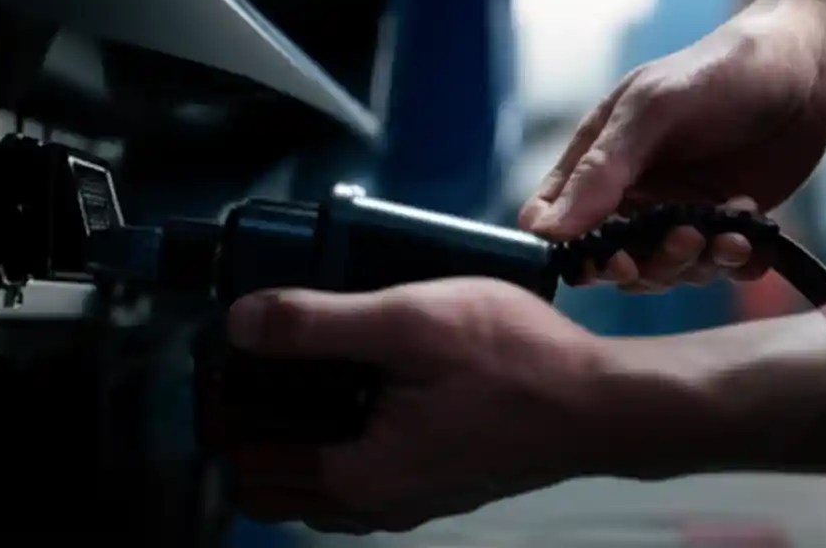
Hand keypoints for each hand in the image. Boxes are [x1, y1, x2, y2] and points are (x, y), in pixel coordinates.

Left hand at [224, 278, 613, 532]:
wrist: (604, 404)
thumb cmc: (519, 364)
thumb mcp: (408, 322)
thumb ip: (317, 324)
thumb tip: (242, 324)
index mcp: (357, 476)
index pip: (249, 466)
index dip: (225, 415)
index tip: (221, 366)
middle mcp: (377, 503)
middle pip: (278, 484)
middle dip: (251, 433)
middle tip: (252, 368)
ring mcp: (410, 498)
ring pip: (320, 484)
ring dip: (297, 439)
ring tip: (298, 374)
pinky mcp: (438, 481)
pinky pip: (361, 474)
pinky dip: (339, 442)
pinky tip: (358, 391)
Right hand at [519, 0, 825, 291]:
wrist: (806, 64)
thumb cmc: (718, 69)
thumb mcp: (652, 108)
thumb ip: (601, 169)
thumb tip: (547, 231)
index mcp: (598, 161)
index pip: (554, 220)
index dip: (567, 251)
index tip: (605, 258)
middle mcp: (632, 194)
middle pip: (612, 261)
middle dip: (644, 265)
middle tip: (683, 240)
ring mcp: (679, 213)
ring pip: (665, 271)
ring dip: (694, 263)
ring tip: (728, 232)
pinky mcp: (726, 226)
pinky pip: (719, 268)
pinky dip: (734, 264)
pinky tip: (750, 238)